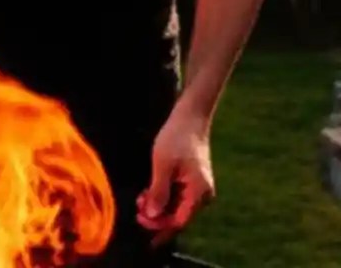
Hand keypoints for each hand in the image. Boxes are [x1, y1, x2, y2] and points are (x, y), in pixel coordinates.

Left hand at [136, 110, 214, 245]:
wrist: (190, 117)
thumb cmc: (176, 137)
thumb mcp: (162, 165)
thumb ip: (158, 192)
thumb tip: (152, 216)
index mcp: (199, 192)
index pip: (178, 221)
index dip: (158, 224)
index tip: (139, 217)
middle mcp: (203, 195)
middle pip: (178, 217)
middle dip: (156, 215)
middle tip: (137, 206)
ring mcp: (199, 189)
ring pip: (176, 208)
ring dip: (158, 207)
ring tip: (141, 197)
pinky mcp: (193, 183)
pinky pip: (178, 198)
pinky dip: (163, 197)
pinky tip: (149, 191)